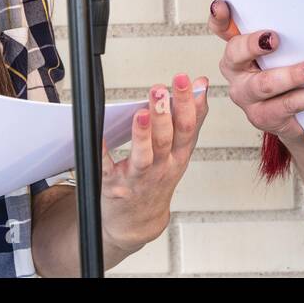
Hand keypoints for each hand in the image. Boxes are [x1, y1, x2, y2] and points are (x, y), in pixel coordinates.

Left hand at [100, 72, 208, 251]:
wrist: (138, 222)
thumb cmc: (159, 179)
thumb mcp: (181, 150)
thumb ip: (192, 116)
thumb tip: (201, 83)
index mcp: (179, 156)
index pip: (187, 127)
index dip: (187, 104)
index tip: (185, 80)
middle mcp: (161, 168)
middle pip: (166, 140)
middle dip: (164, 114)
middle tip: (160, 89)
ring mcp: (138, 178)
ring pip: (143, 156)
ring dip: (142, 134)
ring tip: (141, 112)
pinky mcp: (115, 186)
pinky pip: (108, 169)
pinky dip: (104, 153)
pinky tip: (102, 135)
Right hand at [210, 0, 303, 143]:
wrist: (302, 119)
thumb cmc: (290, 72)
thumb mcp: (285, 50)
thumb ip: (286, 30)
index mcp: (237, 49)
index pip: (221, 29)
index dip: (218, 18)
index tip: (221, 6)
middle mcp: (236, 72)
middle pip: (236, 54)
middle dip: (253, 45)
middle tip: (274, 38)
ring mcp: (247, 97)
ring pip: (265, 83)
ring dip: (293, 74)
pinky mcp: (263, 117)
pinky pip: (288, 105)